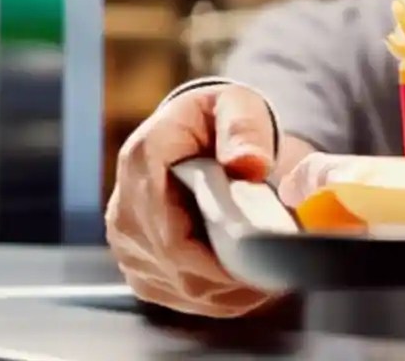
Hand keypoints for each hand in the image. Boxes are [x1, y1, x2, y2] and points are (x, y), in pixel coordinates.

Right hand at [105, 84, 279, 317]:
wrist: (197, 133)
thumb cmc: (219, 119)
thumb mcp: (236, 105)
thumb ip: (243, 129)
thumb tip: (248, 164)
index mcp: (143, 162)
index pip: (172, 235)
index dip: (218, 261)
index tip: (261, 265)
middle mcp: (125, 208)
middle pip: (178, 270)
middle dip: (232, 281)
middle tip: (279, 277)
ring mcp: (129, 242)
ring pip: (181, 290)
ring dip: (229, 294)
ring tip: (271, 280)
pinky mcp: (141, 264)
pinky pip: (179, 297)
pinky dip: (218, 298)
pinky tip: (249, 287)